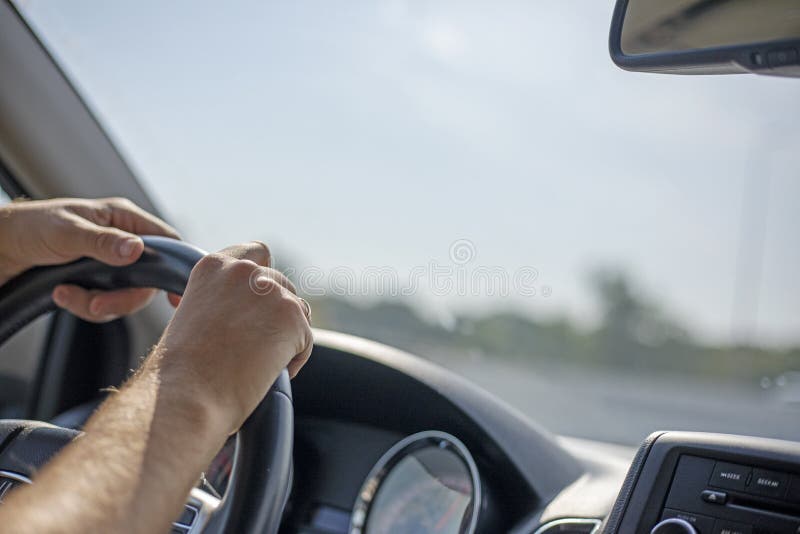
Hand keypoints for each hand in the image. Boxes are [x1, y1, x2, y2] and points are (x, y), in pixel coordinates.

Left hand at [0, 197, 179, 321]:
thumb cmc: (30, 227)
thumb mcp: (67, 232)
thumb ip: (102, 242)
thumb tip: (135, 249)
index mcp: (123, 219)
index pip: (166, 241)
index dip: (173, 267)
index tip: (174, 295)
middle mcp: (122, 240)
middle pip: (148, 278)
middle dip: (123, 297)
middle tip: (97, 304)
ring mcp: (109, 264)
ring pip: (126, 295)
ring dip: (98, 303)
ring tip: (67, 296)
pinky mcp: (95, 282)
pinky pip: (105, 303)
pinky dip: (85, 305)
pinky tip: (63, 295)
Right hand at [152, 242, 312, 433]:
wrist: (187, 396)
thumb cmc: (181, 372)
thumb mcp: (193, 317)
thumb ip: (220, 301)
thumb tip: (246, 311)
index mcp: (213, 266)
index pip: (256, 253)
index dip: (262, 278)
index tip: (257, 301)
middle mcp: (244, 271)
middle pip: (281, 284)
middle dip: (275, 313)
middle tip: (256, 347)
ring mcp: (271, 292)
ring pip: (298, 311)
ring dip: (286, 335)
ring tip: (257, 364)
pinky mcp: (292, 317)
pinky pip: (305, 340)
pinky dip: (293, 360)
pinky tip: (265, 375)